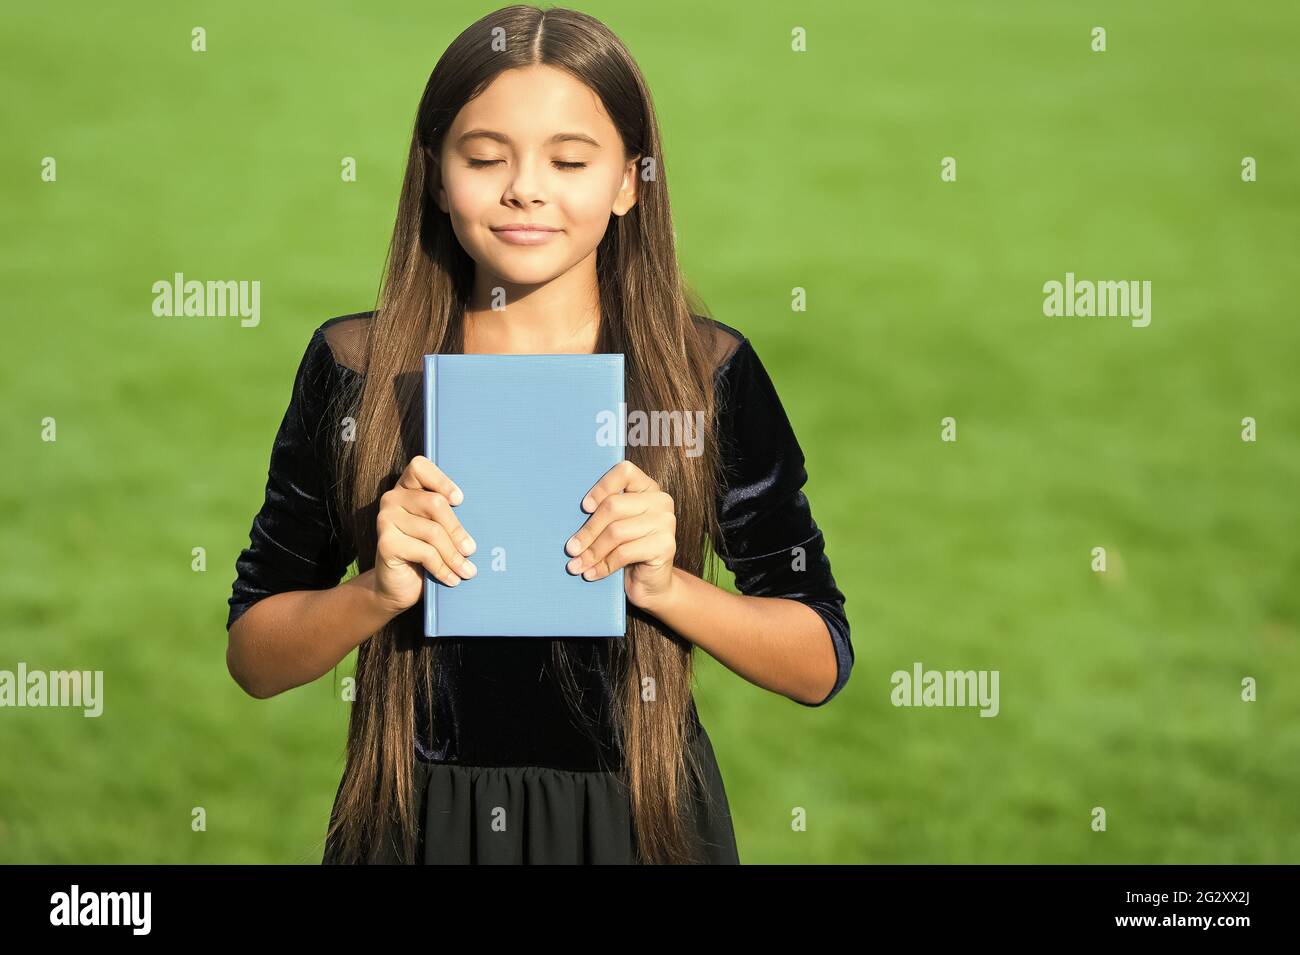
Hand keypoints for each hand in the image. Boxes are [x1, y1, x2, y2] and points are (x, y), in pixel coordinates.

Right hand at [372, 455, 476, 616]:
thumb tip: (485, 518)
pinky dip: (443, 568)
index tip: (460, 500)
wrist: (398, 586)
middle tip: (471, 550)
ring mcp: (385, 519)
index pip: (420, 467)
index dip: (442, 481)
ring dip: (454, 556)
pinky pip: (424, 552)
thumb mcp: (438, 531)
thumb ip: (449, 518)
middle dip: (457, 530)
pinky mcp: (385, 542)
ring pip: (433, 532)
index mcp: (407, 488)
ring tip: (468, 571)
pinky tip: (452, 579)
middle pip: (435, 504)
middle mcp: (392, 498)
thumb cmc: (424, 554)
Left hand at [564, 460, 676, 610]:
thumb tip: (565, 516)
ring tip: (576, 565)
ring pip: (616, 532)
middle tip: (570, 549)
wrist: (650, 584)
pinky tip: (591, 574)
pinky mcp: (666, 545)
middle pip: (613, 506)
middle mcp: (660, 501)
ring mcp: (666, 522)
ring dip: (591, 552)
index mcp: (647, 488)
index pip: (624, 472)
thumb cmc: (626, 552)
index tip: (584, 507)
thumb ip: (603, 514)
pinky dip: (603, 566)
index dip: (601, 487)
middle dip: (588, 530)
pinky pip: (624, 553)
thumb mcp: (614, 527)